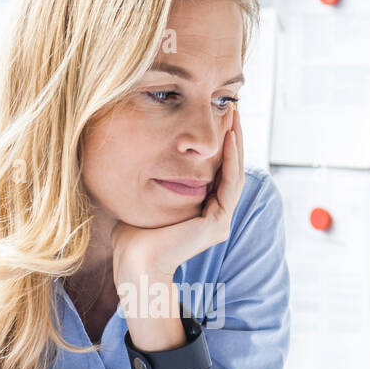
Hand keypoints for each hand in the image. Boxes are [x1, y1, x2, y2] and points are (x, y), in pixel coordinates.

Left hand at [110, 109, 245, 288]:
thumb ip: (156, 178)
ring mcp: (220, 221)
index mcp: (202, 211)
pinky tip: (229, 138)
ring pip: (235, 174)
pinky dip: (231, 160)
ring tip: (235, 116)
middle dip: (233, 137)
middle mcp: (215, 216)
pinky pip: (230, 185)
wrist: (134, 260)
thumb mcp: (148, 195)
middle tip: (233, 108)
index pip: (217, 171)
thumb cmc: (133, 233)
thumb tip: (147, 155)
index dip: (220, 143)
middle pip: (230, 169)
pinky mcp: (218, 223)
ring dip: (237, 144)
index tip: (218, 116)